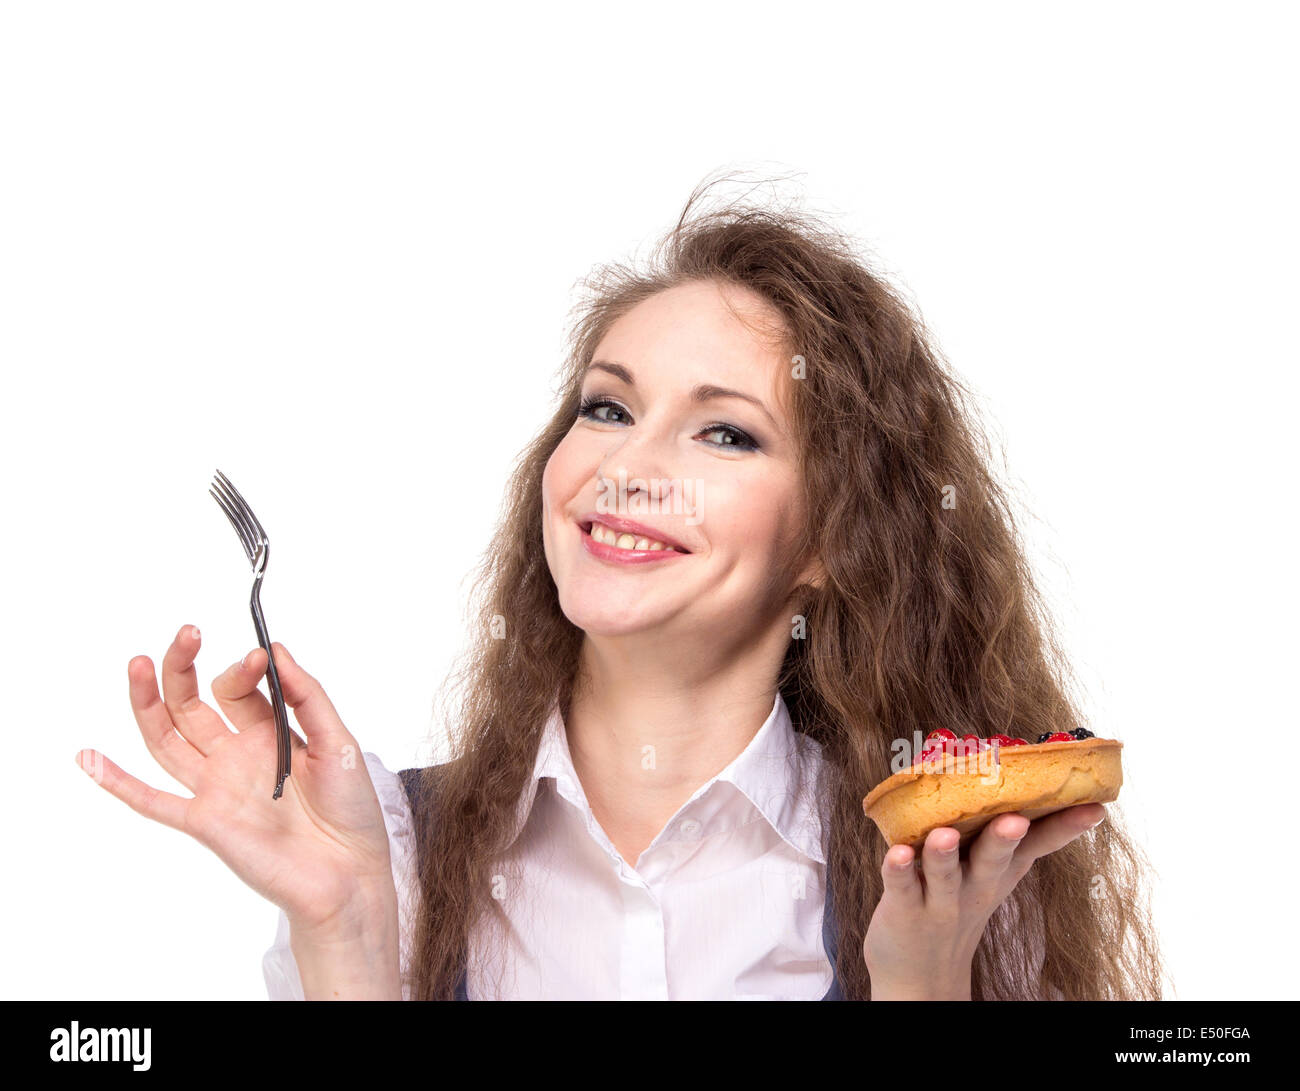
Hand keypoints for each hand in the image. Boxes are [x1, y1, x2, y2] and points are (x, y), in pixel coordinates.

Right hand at [77, 625, 396, 936]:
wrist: (349, 872)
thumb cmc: (351, 810)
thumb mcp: (338, 741)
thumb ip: (307, 697)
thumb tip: (277, 650)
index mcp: (270, 733)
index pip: (239, 689)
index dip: (244, 669)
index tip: (260, 655)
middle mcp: (237, 755)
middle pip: (194, 704)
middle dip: (185, 666)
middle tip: (188, 633)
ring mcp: (217, 786)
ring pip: (167, 739)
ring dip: (148, 703)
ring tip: (137, 663)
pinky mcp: (204, 821)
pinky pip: (152, 801)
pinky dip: (117, 782)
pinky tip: (88, 757)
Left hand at [863, 803, 1105, 999]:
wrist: (921, 974)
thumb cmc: (957, 905)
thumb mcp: (991, 876)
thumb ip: (1006, 839)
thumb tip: (1028, 785)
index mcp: (998, 872)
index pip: (1036, 846)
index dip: (1064, 828)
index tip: (1095, 807)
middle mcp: (974, 886)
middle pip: (993, 860)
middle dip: (1004, 839)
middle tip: (1014, 820)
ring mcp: (939, 900)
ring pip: (944, 874)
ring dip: (944, 853)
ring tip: (944, 834)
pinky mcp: (903, 908)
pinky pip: (901, 886)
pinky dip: (898, 869)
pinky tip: (896, 853)